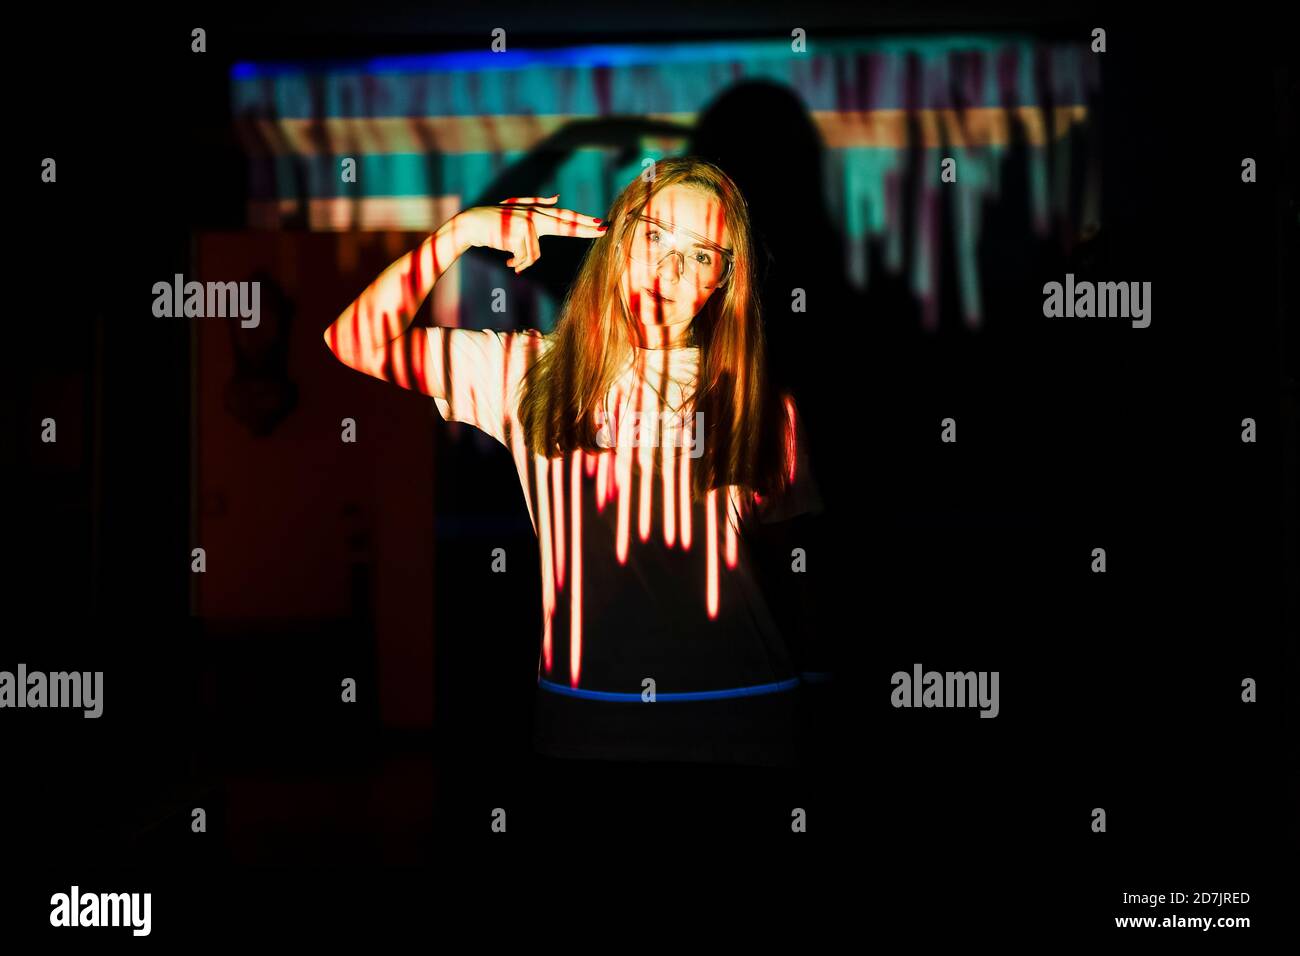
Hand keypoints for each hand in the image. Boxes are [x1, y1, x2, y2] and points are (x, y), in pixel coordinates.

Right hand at [456, 195, 606, 272]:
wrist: (472, 225)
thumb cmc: (497, 224)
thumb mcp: (518, 215)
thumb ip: (538, 206)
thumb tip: (558, 197)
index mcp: (538, 215)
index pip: (565, 219)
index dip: (583, 223)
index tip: (600, 224)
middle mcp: (535, 216)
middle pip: (564, 224)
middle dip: (584, 228)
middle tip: (604, 229)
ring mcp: (527, 223)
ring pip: (534, 255)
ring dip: (521, 262)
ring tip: (512, 262)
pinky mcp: (519, 231)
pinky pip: (524, 258)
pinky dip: (516, 263)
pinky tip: (507, 262)